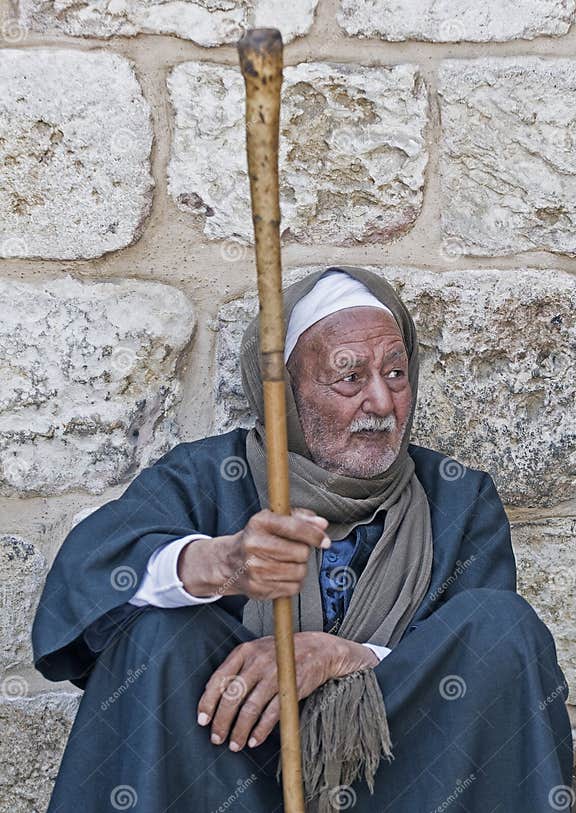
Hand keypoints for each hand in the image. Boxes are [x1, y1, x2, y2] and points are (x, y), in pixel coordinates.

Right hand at [179, 507, 331, 599]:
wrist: (230, 562)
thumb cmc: (257, 538)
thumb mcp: (274, 520)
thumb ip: (301, 518)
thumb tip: (321, 524)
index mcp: (259, 523)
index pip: (294, 528)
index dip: (314, 535)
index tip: (324, 540)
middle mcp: (254, 545)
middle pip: (301, 552)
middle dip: (303, 551)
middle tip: (292, 549)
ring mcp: (255, 569)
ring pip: (299, 571)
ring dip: (298, 567)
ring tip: (285, 562)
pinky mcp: (259, 588)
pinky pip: (293, 587)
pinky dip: (293, 582)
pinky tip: (281, 574)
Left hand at [196, 632, 378, 751]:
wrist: (318, 649)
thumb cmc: (280, 652)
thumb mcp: (256, 650)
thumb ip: (236, 668)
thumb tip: (211, 694)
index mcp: (245, 651)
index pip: (219, 678)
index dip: (208, 702)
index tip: (202, 720)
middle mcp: (257, 661)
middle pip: (233, 697)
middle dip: (222, 722)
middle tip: (216, 738)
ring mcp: (274, 675)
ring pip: (250, 709)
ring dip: (239, 731)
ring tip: (234, 744)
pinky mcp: (290, 689)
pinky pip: (271, 715)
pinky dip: (260, 731)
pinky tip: (253, 740)